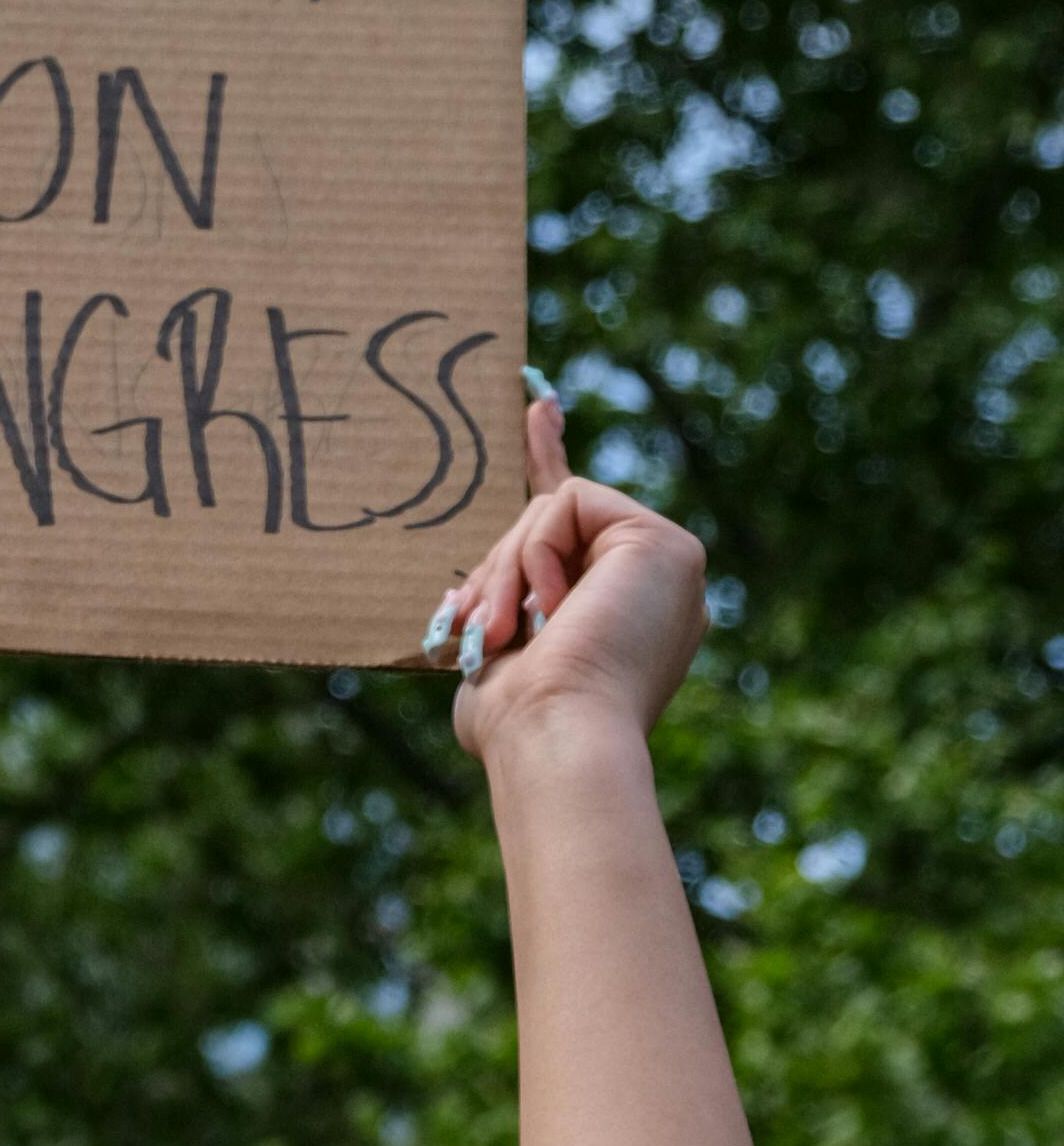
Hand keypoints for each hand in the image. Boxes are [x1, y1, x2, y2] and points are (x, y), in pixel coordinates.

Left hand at [427, 387, 709, 768]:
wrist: (556, 739)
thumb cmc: (519, 724)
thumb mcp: (500, 658)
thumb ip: (504, 616)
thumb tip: (479, 603)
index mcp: (624, 620)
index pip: (581, 528)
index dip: (553, 459)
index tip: (538, 406)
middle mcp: (658, 590)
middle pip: (553, 523)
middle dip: (497, 567)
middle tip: (474, 631)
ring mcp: (670, 564)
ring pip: (556, 509)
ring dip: (507, 568)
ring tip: (502, 633)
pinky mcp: (667, 543)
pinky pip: (569, 501)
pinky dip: (538, 551)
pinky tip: (550, 609)